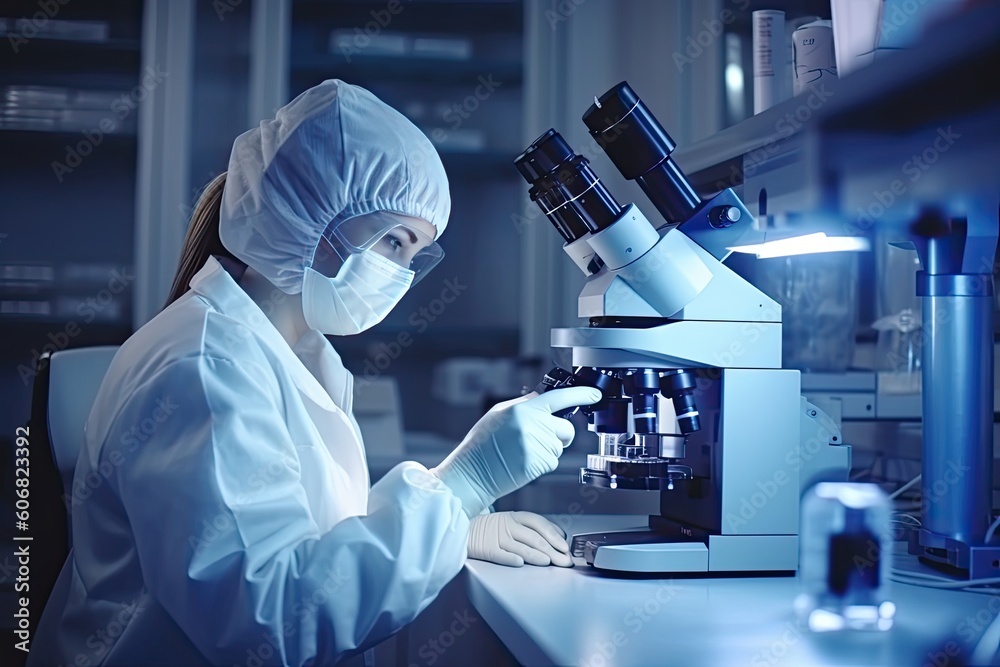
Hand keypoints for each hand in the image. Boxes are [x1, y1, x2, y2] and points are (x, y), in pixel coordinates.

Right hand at [432, 386, 601, 517]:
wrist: (472, 473)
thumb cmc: (482, 444)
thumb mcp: (498, 414)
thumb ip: (523, 404)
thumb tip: (541, 396)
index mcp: (523, 409)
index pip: (559, 397)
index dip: (581, 394)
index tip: (595, 394)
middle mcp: (532, 425)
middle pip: (566, 428)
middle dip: (560, 436)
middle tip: (540, 440)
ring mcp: (536, 445)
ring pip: (559, 447)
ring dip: (547, 451)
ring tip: (523, 453)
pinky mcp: (538, 464)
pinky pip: (552, 462)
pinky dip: (542, 464)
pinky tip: (523, 463)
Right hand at [468, 512, 572, 566]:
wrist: (460, 530)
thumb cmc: (489, 529)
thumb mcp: (509, 522)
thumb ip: (529, 529)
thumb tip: (556, 537)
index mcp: (514, 516)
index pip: (539, 523)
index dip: (554, 534)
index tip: (565, 546)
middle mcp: (507, 525)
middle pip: (534, 537)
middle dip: (552, 549)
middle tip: (564, 561)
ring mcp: (496, 537)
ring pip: (521, 546)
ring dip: (537, 555)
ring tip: (549, 562)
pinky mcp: (486, 549)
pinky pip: (500, 554)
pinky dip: (511, 558)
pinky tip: (520, 563)